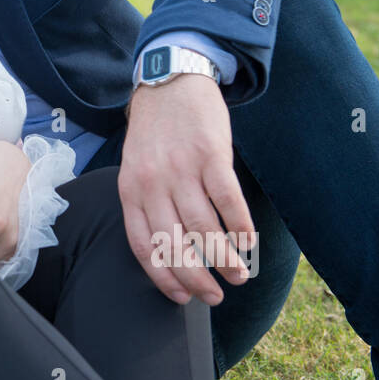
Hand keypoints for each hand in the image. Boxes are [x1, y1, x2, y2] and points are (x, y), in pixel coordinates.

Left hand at [118, 75, 254, 305]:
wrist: (169, 80)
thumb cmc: (155, 132)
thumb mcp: (136, 167)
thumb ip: (147, 203)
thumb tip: (170, 251)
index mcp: (131, 189)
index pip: (144, 246)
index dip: (163, 277)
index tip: (182, 298)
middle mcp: (153, 183)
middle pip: (175, 244)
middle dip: (196, 279)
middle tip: (215, 297)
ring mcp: (182, 168)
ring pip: (204, 228)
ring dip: (224, 259)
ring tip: (239, 275)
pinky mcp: (211, 154)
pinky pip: (228, 200)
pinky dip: (240, 227)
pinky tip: (248, 242)